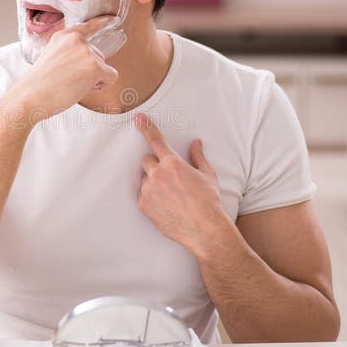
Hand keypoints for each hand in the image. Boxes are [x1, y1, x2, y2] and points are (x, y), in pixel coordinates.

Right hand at [5, 16, 118, 122]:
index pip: (87, 26)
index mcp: (64, 36)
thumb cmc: (38, 85)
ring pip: (104, 68)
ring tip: (71, 84)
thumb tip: (87, 62)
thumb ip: (68, 53)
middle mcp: (76, 40)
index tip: (112, 18)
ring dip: (94, 79)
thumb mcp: (51, 58)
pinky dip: (102, 85)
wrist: (30, 96)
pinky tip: (84, 88)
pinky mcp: (94, 66)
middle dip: (89, 70)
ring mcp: (86, 52)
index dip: (101, 22)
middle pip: (98, 56)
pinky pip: (111, 76)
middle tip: (68, 80)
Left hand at [136, 112, 225, 252]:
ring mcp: (149, 190)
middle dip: (156, 165)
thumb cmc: (208, 201)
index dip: (146, 127)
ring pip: (145, 178)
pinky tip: (165, 205)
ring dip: (153, 181)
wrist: (204, 229)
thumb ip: (198, 156)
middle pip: (146, 160)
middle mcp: (158, 174)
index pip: (156, 140)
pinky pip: (143, 194)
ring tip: (170, 195)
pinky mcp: (144, 205)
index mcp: (173, 163)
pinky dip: (151, 197)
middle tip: (170, 178)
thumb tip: (195, 143)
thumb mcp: (207, 175)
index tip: (138, 118)